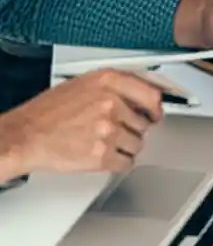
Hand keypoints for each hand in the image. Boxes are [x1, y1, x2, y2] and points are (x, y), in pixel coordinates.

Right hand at [0, 70, 162, 181]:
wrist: (24, 136)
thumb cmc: (47, 113)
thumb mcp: (82, 85)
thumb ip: (114, 87)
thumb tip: (140, 93)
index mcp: (108, 81)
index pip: (152, 94)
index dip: (155, 107)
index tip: (155, 113)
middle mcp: (111, 104)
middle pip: (144, 123)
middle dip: (131, 129)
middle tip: (112, 131)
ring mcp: (108, 130)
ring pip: (137, 144)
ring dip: (124, 147)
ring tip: (102, 143)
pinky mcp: (102, 154)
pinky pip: (126, 163)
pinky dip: (118, 163)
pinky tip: (103, 157)